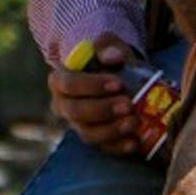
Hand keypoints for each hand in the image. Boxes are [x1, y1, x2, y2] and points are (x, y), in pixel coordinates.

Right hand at [49, 38, 148, 157]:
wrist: (121, 82)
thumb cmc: (110, 62)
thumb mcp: (109, 47)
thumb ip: (108, 46)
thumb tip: (113, 57)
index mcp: (60, 80)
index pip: (69, 84)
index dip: (92, 85)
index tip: (119, 83)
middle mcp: (64, 106)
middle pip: (76, 112)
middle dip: (103, 109)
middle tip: (129, 104)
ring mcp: (78, 126)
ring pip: (88, 134)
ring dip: (112, 130)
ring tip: (135, 122)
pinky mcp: (95, 141)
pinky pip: (103, 149)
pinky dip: (119, 147)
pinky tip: (135, 141)